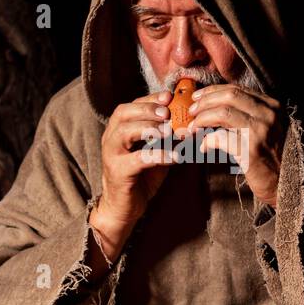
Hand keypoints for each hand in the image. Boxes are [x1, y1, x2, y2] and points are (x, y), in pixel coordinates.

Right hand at [91, 88, 173, 258]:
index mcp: (119, 129)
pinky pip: (137, 160)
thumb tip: (192, 124)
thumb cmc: (141, 177)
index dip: (150, 99)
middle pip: (123, 113)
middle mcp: (111, 138)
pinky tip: (174, 157)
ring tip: (168, 130)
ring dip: (148, 128)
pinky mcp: (117, 173)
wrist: (123, 208)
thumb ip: (167, 138)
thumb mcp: (156, 152)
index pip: (132, 105)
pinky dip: (157, 156)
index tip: (170, 96)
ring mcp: (112, 155)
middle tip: (168, 112)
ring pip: (124, 132)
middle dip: (147, 109)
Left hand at [185, 84, 284, 206]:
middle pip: (228, 97)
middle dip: (204, 102)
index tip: (197, 98)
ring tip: (192, 128)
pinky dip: (207, 141)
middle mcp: (268, 115)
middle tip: (191, 111)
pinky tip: (204, 148)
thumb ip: (248, 116)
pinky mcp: (251, 150)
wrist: (288, 185)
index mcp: (272, 106)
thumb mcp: (267, 129)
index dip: (213, 91)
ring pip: (223, 114)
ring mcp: (261, 131)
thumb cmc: (274, 159)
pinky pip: (221, 138)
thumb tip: (214, 109)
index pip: (237, 90)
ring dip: (202, 119)